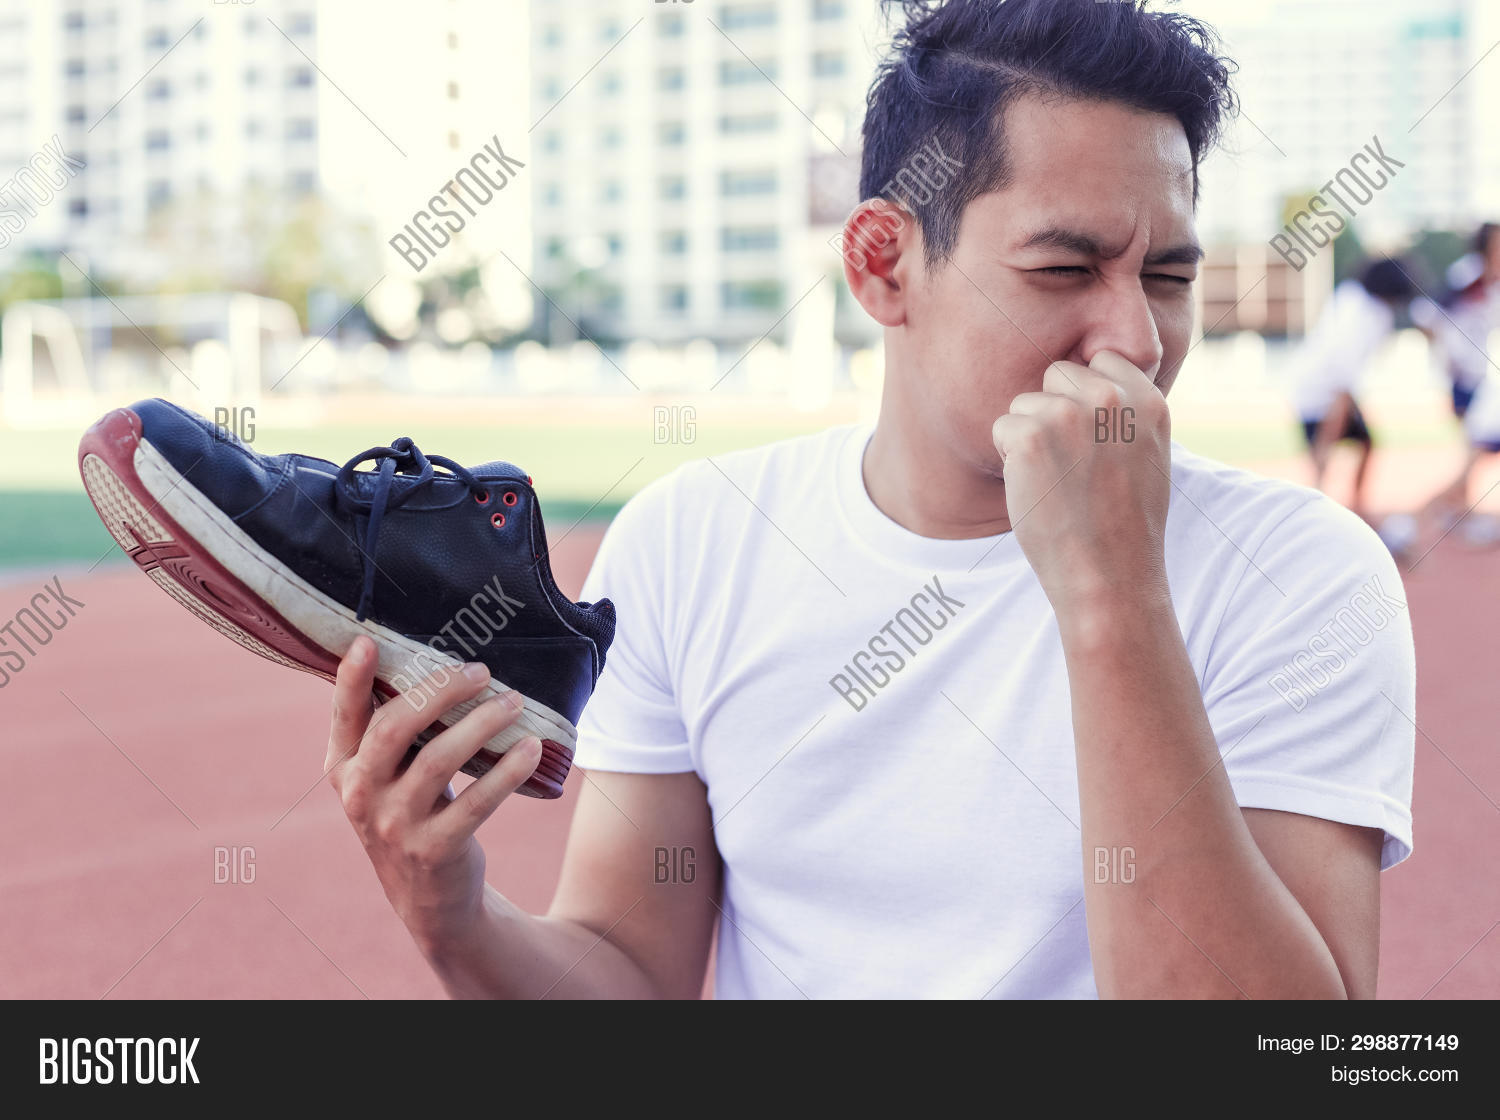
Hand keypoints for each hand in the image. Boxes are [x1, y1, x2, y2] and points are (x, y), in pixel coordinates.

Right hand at [323, 636, 542, 951]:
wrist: (429, 895)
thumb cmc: (414, 810)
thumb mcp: (389, 775)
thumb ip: (396, 730)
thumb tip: (440, 662)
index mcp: (344, 768)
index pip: (344, 716)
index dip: (350, 679)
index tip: (366, 641)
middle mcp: (360, 795)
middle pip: (395, 728)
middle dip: (440, 691)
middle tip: (480, 670)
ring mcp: (395, 826)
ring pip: (440, 760)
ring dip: (482, 724)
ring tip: (514, 701)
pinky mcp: (434, 850)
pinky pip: (477, 803)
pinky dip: (508, 771)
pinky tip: (531, 749)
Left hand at [991, 350, 1171, 613]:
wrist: (1109, 577)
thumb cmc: (1124, 524)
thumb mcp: (1147, 455)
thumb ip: (1124, 412)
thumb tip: (1086, 371)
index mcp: (1148, 401)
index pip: (1102, 358)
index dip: (1085, 393)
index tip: (1088, 434)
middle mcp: (1111, 400)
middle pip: (1058, 373)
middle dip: (1054, 410)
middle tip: (1070, 463)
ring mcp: (1069, 416)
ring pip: (1026, 402)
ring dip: (1030, 437)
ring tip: (1057, 481)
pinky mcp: (1031, 437)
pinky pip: (1002, 427)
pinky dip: (1009, 458)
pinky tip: (1036, 489)